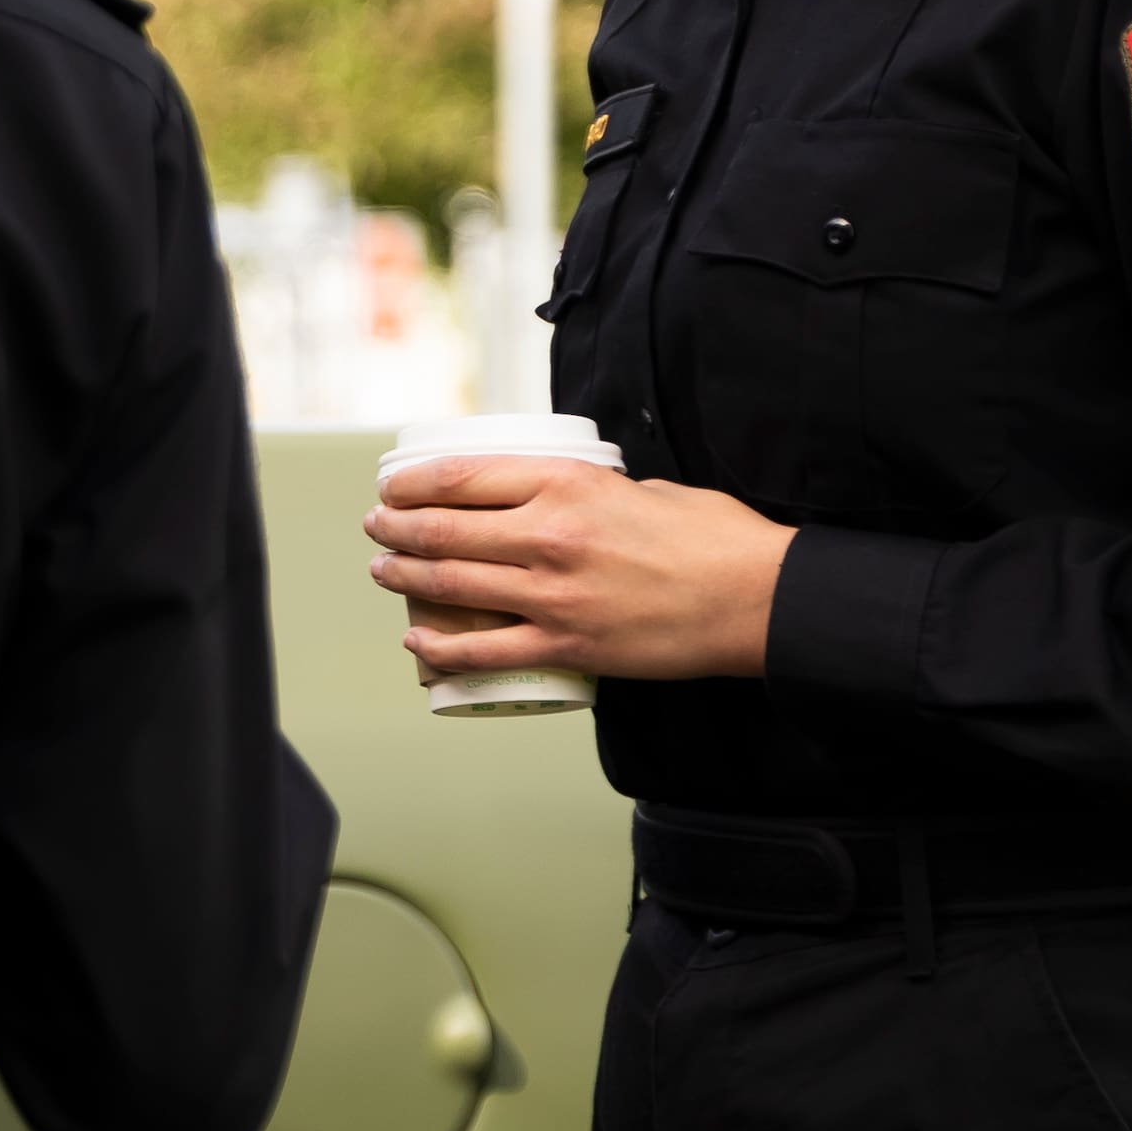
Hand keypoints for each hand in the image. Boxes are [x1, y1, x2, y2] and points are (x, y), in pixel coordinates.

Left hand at [366, 453, 790, 683]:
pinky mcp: (566, 647)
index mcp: (566, 483)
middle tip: (377, 528)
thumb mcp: (642, 486)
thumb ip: (589, 489)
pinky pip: (483, 653)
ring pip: (450, 588)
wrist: (755, 599)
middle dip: (394, 529)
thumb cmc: (711, 538)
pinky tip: (417, 643)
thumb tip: (554, 495)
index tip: (392, 486)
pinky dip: (440, 649)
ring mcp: (553, 596)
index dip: (411, 483)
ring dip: (403, 579)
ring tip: (383, 572)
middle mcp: (549, 536)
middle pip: (442, 532)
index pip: (460, 477)